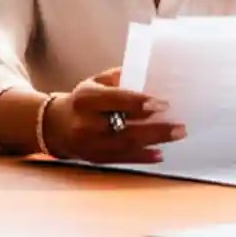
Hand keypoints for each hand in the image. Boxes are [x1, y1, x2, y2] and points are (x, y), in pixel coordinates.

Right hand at [42, 67, 183, 163]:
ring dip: (154, 142)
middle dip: (156, 128)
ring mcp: (89, 144)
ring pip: (126, 146)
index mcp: (86, 98)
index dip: (140, 103)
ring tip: (176, 135)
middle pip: (125, 128)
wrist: (55, 126)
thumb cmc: (83, 99)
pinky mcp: (94, 158)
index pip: (116, 100)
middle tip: (180, 126)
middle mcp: (85, 123)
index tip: (164, 104)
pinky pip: (122, 160)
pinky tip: (159, 153)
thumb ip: (119, 78)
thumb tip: (150, 77)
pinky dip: (142, 157)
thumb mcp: (95, 81)